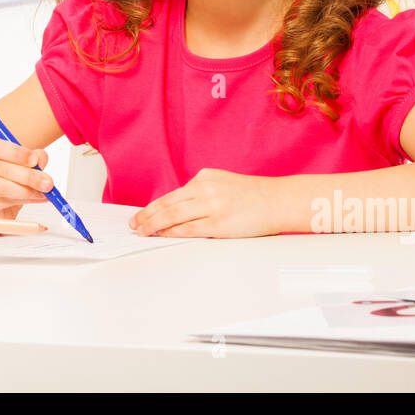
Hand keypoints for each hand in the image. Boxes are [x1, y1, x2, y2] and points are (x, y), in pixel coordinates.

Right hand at [0, 137, 52, 218]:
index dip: (16, 153)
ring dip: (26, 190)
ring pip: (2, 186)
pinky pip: (0, 201)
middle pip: (2, 168)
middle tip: (48, 182)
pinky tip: (33, 200)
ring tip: (42, 194)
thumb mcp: (21, 170)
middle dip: (29, 176)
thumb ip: (31, 162)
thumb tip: (41, 156)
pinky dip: (21, 201)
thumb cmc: (4, 185)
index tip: (34, 159)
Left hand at [129, 169, 284, 238]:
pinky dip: (172, 233)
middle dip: (146, 216)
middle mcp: (205, 188)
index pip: (172, 195)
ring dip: (154, 225)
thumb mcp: (224, 184)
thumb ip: (203, 194)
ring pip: (173, 217)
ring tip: (142, 233)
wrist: (280, 200)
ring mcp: (211, 205)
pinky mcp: (219, 223)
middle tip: (133, 225)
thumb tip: (181, 210)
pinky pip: (188, 229)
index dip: (152, 206)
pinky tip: (162, 236)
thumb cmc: (255, 196)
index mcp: (205, 177)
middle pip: (167, 204)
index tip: (140, 214)